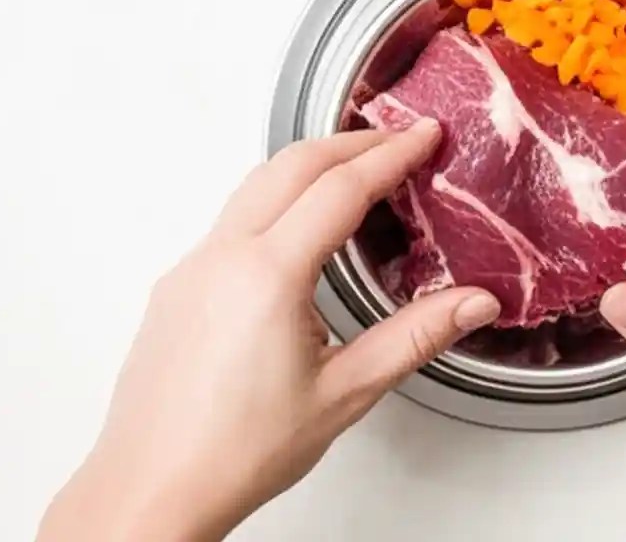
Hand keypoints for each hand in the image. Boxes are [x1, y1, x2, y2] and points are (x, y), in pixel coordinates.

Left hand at [38, 119, 499, 541]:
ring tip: (356, 171)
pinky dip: (276, 199)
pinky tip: (302, 229)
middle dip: (351, 142)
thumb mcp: (344, 393)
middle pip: (292, 165)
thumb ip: (415, 337)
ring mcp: (191, 268)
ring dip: (309, 165)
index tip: (422, 136)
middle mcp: (221, 257)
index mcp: (266, 276)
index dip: (390, 155)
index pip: (340, 188)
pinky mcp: (177, 287)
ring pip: (255, 185)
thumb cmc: (235, 452)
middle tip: (398, 140)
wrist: (152, 489)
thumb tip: (473, 303)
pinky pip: (231, 219)